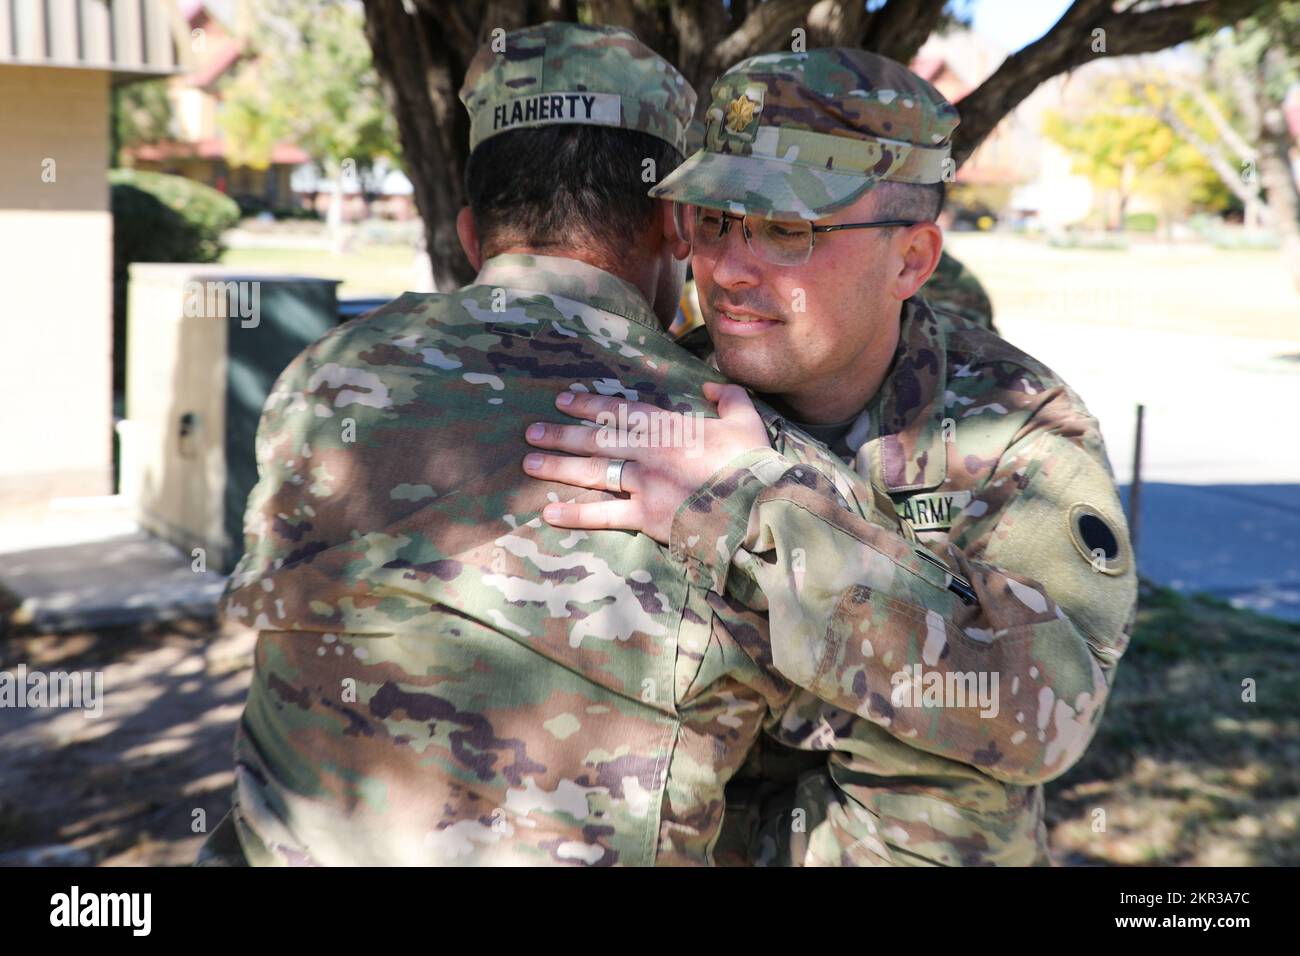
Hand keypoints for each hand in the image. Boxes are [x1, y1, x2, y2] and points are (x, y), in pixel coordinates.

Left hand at [522, 381, 769, 543]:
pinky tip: (549, 512)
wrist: (756, 502)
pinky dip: (576, 514)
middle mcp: (648, 451)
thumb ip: (728, 397)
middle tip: (530, 432)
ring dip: (558, 466)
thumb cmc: (752, 462)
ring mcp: (643, 483)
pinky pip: (604, 515)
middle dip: (560, 434)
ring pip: (592, 471)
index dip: (588, 404)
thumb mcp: (745, 419)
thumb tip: (713, 386)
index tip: (562, 400)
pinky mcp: (646, 515)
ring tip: (528, 464)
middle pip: (595, 439)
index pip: (619, 411)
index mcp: (668, 426)